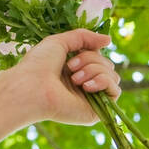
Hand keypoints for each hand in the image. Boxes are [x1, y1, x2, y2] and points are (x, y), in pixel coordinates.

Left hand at [0, 29, 120, 125]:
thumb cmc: (39, 64)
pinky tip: (86, 86)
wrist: (32, 87)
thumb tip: (108, 40)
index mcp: (74, 69)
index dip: (90, 51)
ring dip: (94, 70)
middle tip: (69, 67)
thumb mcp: (60, 41)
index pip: (98, 56)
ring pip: (112, 76)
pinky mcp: (96, 111)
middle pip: (107, 65)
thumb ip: (84, 37)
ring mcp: (90, 97)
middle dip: (91, 60)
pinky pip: (115, 90)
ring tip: (74, 78)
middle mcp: (84, 83)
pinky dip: (103, 82)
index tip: (73, 53)